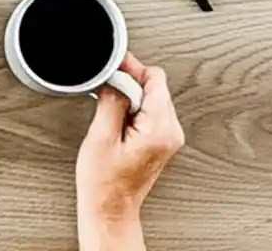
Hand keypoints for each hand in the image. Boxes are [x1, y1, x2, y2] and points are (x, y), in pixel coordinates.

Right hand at [75, 52, 184, 250]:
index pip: (155, 79)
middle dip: (128, 84)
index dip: (132, 67)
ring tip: (110, 116)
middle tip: (105, 92)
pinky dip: (132, 110)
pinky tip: (116, 123)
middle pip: (154, 87)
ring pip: (151, 97)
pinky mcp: (161, 140)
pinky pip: (149, 111)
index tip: (115, 64)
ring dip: (129, 98)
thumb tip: (115, 80)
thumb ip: (112, 103)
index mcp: (159, 129)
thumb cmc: (105, 183)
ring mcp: (168, 137)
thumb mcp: (100, 137)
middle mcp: (170, 132)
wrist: (110, 208)